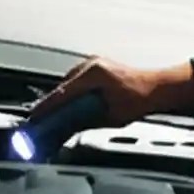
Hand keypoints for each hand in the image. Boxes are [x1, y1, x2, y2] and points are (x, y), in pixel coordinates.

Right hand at [29, 57, 193, 127]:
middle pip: (62, 87)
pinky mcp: (97, 67)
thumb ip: (85, 122)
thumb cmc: (141, 99)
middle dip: (52, 105)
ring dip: (62, 99)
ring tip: (52, 117)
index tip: (35, 119)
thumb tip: (64, 129)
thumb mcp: (111, 117)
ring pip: (68, 84)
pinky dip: (71, 94)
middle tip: (41, 122)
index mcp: (94, 73)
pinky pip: (77, 81)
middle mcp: (92, 64)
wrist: (158, 88)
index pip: (62, 93)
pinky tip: (69, 106)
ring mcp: (94, 63)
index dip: (47, 108)